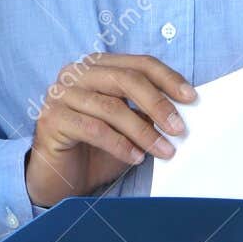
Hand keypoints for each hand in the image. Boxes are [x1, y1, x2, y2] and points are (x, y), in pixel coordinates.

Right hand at [26, 53, 196, 207]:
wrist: (58, 177)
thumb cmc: (95, 149)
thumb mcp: (128, 127)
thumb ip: (147, 113)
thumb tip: (181, 112)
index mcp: (96, 66)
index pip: (138, 64)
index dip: (167, 78)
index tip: (191, 98)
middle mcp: (76, 73)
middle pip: (125, 79)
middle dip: (158, 104)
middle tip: (179, 129)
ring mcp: (60, 94)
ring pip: (111, 107)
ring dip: (143, 132)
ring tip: (164, 151)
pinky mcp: (52, 118)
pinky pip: (93, 129)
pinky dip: (119, 144)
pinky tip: (136, 158)